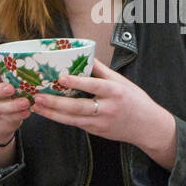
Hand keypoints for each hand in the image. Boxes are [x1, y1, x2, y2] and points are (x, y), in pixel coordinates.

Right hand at [0, 52, 31, 142]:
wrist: (2, 117)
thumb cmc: (12, 90)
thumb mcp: (12, 79)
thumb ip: (21, 69)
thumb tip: (48, 55)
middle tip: (10, 88)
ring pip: (1, 106)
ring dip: (13, 105)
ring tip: (25, 102)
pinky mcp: (4, 118)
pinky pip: (11, 117)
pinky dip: (19, 115)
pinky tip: (28, 112)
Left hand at [30, 60, 174, 155]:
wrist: (148, 127)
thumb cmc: (136, 101)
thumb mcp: (123, 82)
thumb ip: (102, 70)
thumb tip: (84, 54)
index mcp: (116, 92)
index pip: (95, 86)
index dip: (78, 82)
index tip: (61, 78)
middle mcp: (108, 109)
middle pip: (79, 107)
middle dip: (56, 103)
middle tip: (38, 97)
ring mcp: (101, 123)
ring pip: (73, 119)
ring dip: (52, 113)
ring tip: (36, 106)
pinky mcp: (96, 131)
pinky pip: (75, 124)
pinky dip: (60, 118)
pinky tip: (47, 113)